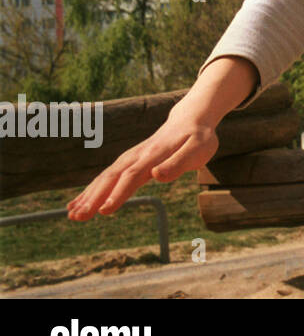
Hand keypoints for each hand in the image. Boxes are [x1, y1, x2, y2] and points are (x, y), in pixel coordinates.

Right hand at [66, 103, 219, 220]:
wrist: (190, 119)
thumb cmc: (198, 137)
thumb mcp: (198, 149)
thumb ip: (178, 163)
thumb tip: (157, 176)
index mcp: (154, 155)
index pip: (132, 176)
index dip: (118, 193)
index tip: (104, 210)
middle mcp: (137, 156)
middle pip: (112, 178)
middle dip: (94, 198)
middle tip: (78, 217)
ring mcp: (131, 158)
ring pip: (105, 177)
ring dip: (88, 195)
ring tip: (72, 215)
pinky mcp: (128, 162)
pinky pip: (107, 176)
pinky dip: (91, 190)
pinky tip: (77, 204)